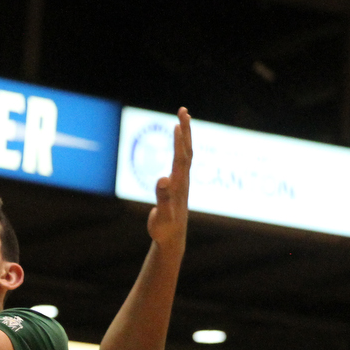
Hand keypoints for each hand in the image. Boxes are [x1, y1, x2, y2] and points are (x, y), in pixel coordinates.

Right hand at [145, 106, 192, 253]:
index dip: (179, 142)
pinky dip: (181, 147)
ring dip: (185, 136)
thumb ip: (163, 198)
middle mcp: (183, 181)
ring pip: (186, 154)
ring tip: (182, 119)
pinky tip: (179, 142)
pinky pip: (182, 160)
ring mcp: (182, 182)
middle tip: (183, 110)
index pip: (181, 159)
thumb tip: (163, 179)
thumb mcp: (162, 215)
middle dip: (186, 130)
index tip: (178, 124)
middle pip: (187, 151)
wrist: (172, 239)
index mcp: (178, 185)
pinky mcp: (179, 184)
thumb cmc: (164, 229)